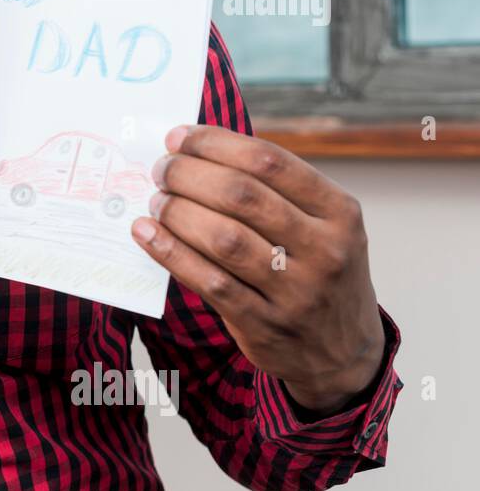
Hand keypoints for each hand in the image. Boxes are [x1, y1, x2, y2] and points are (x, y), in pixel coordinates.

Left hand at [131, 125, 385, 416]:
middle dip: (189, 174)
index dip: (215, 143)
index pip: (270, 161)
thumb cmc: (317, 272)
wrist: (342, 352)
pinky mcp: (264, 324)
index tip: (179, 137)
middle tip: (161, 169)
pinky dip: (171, 253)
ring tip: (157, 200)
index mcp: (340, 212)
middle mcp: (324, 249)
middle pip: (242, 195)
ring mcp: (295, 291)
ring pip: (223, 238)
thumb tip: (198, 150)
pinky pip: (208, 281)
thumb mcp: (323, 226)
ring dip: (178, 212)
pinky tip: (148, 234)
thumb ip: (275, 190)